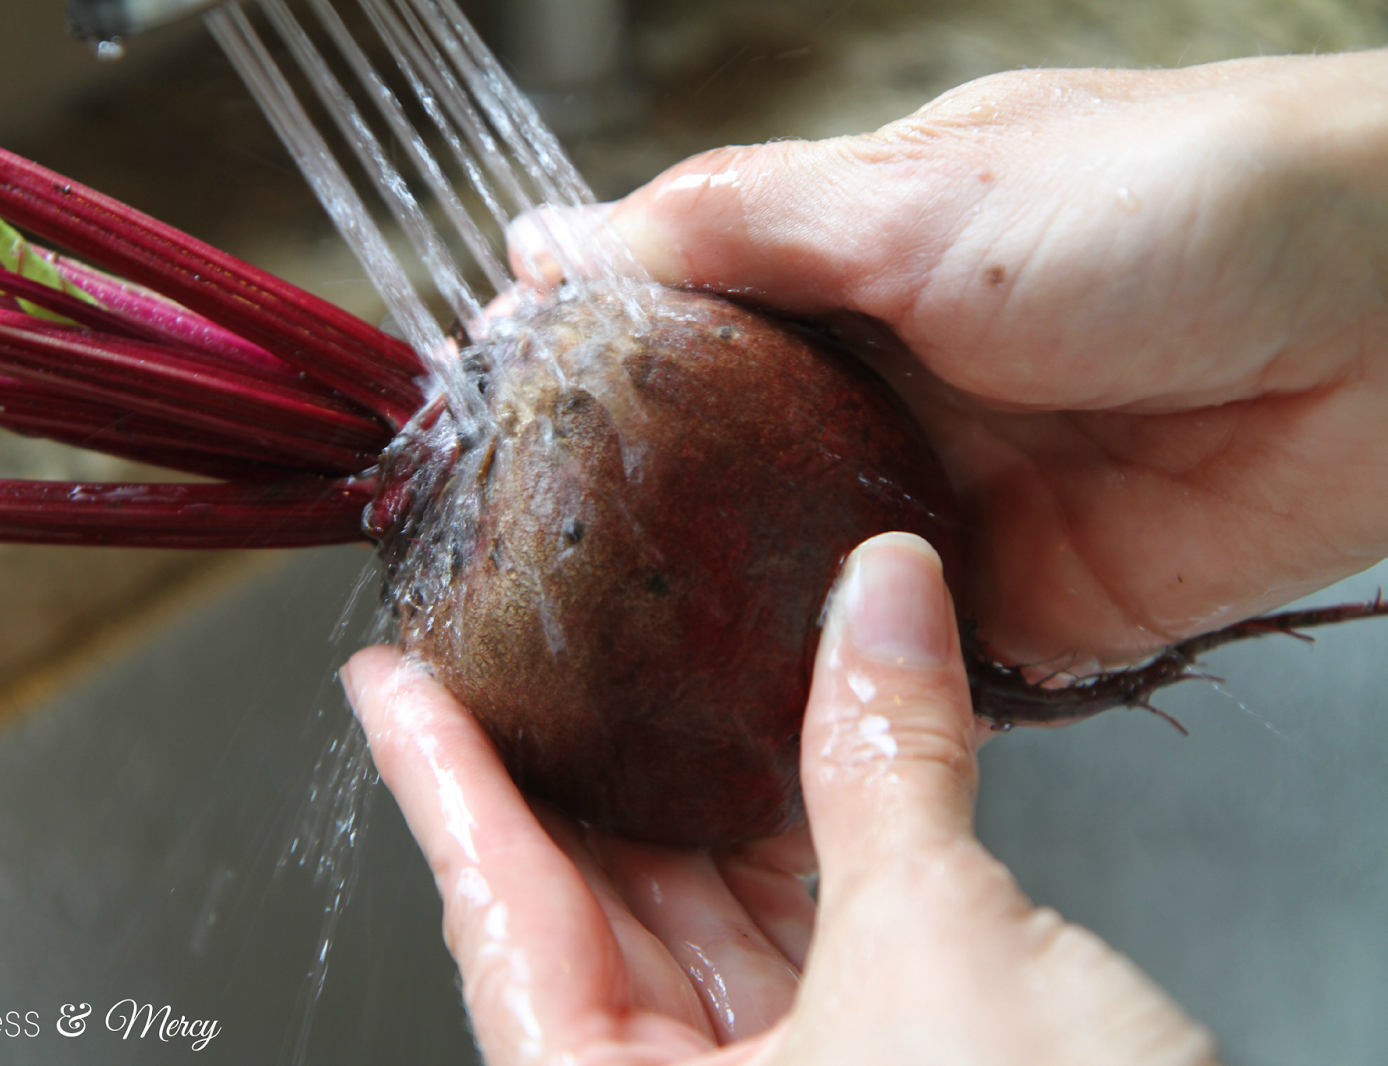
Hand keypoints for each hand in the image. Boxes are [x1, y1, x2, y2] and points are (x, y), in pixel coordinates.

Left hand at [343, 532, 1218, 1064]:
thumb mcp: (941, 958)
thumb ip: (890, 765)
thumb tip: (879, 600)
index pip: (495, 916)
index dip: (441, 781)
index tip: (393, 686)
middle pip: (591, 911)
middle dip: (584, 767)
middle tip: (560, 646)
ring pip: (701, 921)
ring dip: (711, 793)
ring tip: (684, 670)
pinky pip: (798, 941)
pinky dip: (806, 842)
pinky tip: (805, 752)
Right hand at [515, 50, 1387, 668]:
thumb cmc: (1172, 207)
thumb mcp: (919, 198)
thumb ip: (731, 227)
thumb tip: (546, 242)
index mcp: (843, 269)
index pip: (667, 326)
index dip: (573, 375)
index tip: (476, 433)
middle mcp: (875, 388)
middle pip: (712, 467)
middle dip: (625, 520)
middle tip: (510, 580)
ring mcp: (934, 502)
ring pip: (785, 574)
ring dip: (714, 617)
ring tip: (594, 671)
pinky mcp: (1007, 604)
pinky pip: (889, 658)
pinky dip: (829, 691)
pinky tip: (741, 724)